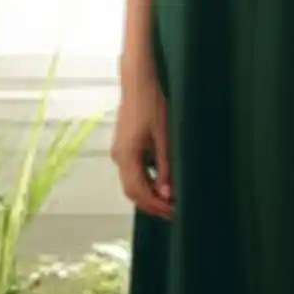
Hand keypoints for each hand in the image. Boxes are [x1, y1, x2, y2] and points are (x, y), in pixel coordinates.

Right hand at [111, 72, 172, 219]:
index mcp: (127, 155)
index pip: (138, 192)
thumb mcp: (165, 137)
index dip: (156, 205)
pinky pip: (132, 171)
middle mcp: (119, 156)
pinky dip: (146, 182)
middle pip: (132, 191)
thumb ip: (165, 166)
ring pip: (132, 182)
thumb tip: (168, 193)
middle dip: (152, 204)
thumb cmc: (153, 104)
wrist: (139, 81)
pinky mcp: (124, 146)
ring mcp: (119, 151)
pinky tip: (162, 182)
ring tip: (171, 199)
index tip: (174, 212)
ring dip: (149, 194)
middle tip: (174, 211)